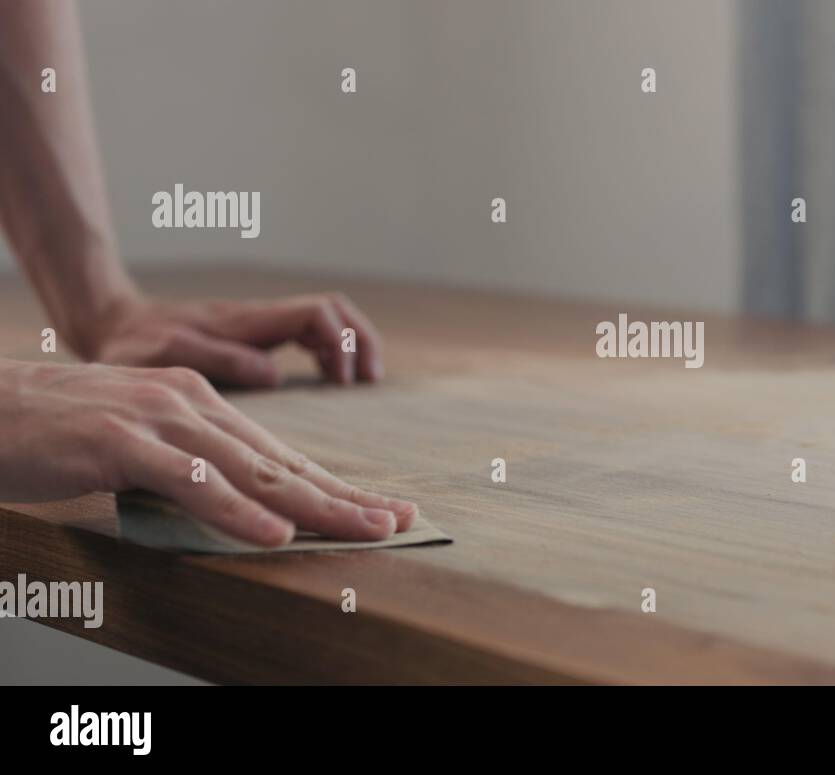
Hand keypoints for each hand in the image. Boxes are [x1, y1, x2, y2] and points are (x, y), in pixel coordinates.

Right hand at [0, 359, 416, 545]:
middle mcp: (190, 404)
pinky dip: (235, 510)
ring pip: (251, 471)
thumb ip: (188, 469)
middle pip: (282, 462)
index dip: (334, 484)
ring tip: (361, 528)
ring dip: (313, 505)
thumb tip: (239, 505)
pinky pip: (191, 482)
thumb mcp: (138, 447)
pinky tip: (274, 532)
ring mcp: (159, 419)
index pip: (280, 455)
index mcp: (199, 404)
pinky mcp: (121, 442)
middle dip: (345, 495)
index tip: (382, 508)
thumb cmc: (57, 431)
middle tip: (398, 521)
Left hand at [86, 293, 383, 387]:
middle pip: (334, 310)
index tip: (345, 381)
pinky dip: (332, 352)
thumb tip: (273, 374)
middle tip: (369, 381)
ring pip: (327, 320)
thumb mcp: (165, 355)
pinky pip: (309, 334)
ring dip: (351, 346)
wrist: (112, 325)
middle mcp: (260, 318)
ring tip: (360, 384)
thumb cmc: (132, 345)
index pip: (316, 313)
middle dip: (362, 340)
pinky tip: (332, 381)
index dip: (342, 342)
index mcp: (245, 322)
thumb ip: (218, 359)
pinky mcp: (257, 336)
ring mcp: (260, 326)